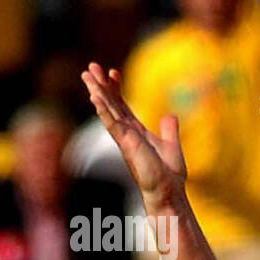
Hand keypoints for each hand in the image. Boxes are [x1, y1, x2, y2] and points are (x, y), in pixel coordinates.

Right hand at [81, 62, 186, 211]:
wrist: (168, 192)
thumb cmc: (169, 175)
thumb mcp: (172, 146)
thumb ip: (169, 130)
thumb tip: (169, 115)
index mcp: (136, 132)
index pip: (122, 106)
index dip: (116, 89)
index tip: (113, 72)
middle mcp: (127, 133)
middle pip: (111, 104)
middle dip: (101, 85)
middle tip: (91, 66)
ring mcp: (125, 138)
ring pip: (108, 110)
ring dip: (97, 92)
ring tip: (87, 75)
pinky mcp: (126, 144)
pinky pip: (112, 124)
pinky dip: (104, 110)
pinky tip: (95, 97)